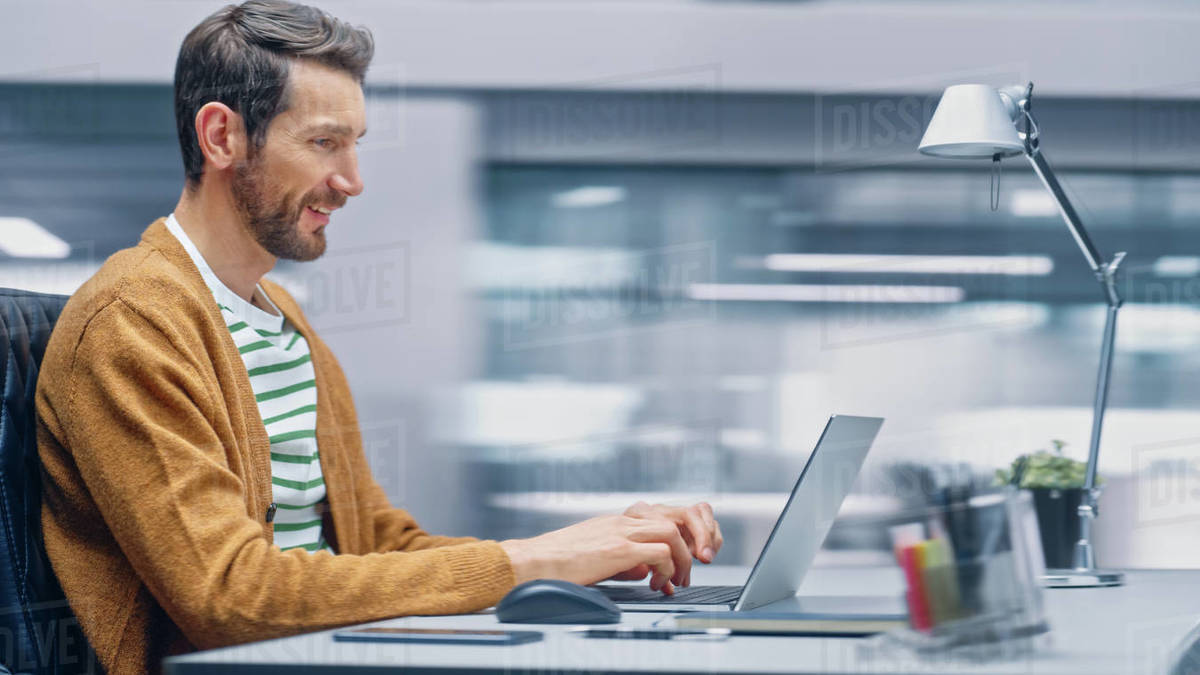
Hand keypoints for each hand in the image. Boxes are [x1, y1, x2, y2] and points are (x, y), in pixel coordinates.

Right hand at [498, 501, 722, 594]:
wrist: (531, 562)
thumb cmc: (558, 564)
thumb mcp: (598, 557)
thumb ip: (625, 560)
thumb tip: (645, 570)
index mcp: (618, 520)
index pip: (664, 515)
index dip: (681, 536)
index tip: (683, 561)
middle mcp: (622, 520)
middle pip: (677, 515)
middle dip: (693, 541)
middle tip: (691, 569)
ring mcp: (620, 532)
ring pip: (672, 530)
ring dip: (683, 558)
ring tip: (677, 580)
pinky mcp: (617, 549)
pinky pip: (659, 552)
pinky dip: (667, 569)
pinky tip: (658, 584)